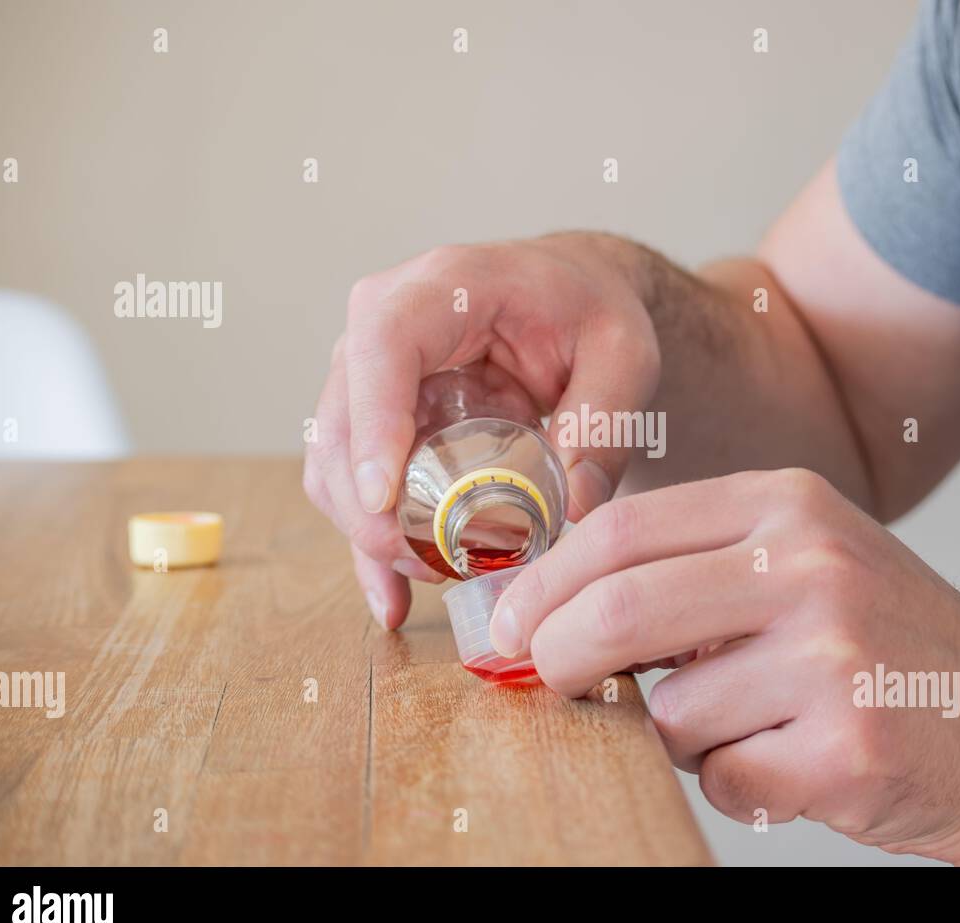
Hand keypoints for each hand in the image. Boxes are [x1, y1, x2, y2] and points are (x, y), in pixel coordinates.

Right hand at [303, 234, 660, 628]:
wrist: (572, 297)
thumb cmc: (592, 309)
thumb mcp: (624, 356)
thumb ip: (605, 425)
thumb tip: (573, 509)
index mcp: (443, 287)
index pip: (384, 346)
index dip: (375, 423)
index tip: (386, 499)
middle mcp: (383, 323)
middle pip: (342, 419)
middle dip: (372, 506)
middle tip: (431, 563)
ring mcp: (368, 374)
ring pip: (334, 463)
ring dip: (370, 531)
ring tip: (435, 576)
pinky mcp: (373, 419)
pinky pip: (353, 487)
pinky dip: (370, 543)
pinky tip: (395, 597)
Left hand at [489, 468, 959, 859]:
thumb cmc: (887, 648)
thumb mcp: (803, 568)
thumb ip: (694, 574)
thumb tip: (552, 610)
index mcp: (791, 507)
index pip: (625, 529)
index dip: (546, 581)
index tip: (507, 624)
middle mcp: (814, 566)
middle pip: (622, 608)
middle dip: (556, 657)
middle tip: (543, 681)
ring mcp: (835, 655)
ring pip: (670, 713)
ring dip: (683, 736)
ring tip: (755, 725)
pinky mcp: (849, 744)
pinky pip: (725, 778)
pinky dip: (737, 783)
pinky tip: (798, 763)